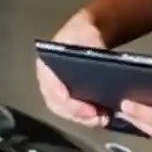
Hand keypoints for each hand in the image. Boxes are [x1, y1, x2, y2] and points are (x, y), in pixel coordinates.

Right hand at [36, 9, 109, 127]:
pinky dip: (90, 119)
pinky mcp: (72, 101)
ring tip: (103, 119)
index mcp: (45, 66)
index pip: (50, 86)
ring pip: (68, 113)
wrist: (87, 36)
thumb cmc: (81, 34)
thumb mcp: (84, 32)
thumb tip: (98, 57)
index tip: (78, 103)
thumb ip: (89, 43)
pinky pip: (77, 115)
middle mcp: (49, 84)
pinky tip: (105, 117)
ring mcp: (60, 94)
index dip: (62, 97)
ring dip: (85, 120)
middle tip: (96, 116)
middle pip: (58, 105)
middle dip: (77, 114)